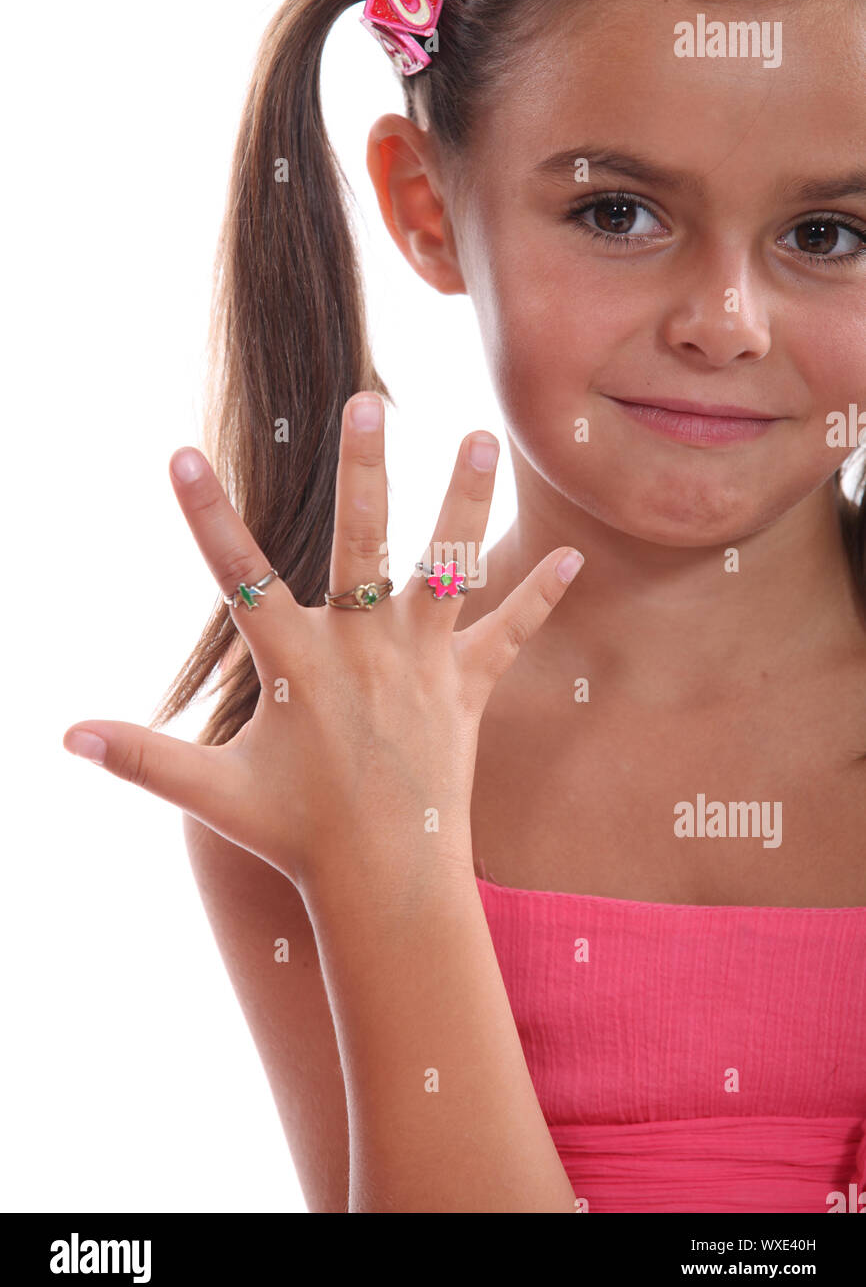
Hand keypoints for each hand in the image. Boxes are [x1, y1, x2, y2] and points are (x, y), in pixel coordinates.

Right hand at [63, 394, 583, 890]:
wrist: (386, 884)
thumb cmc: (295, 834)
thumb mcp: (212, 795)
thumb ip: (142, 759)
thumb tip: (65, 737)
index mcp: (296, 665)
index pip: (238, 577)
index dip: (206, 517)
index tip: (184, 454)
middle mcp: (361, 651)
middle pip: (361, 545)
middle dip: (363, 472)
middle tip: (368, 402)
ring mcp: (421, 666)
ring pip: (448, 569)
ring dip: (463, 501)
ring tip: (482, 436)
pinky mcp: (466, 689)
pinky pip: (509, 634)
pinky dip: (540, 597)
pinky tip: (573, 555)